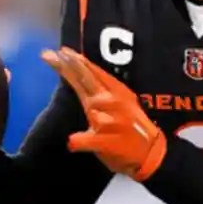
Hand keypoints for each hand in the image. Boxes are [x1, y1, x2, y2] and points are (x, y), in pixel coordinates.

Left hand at [41, 47, 165, 179]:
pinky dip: (79, 141)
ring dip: (90, 111)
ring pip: (91, 106)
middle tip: (52, 55)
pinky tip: (72, 142)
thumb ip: (96, 88)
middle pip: (88, 80)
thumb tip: (77, 69)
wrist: (150, 153)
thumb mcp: (117, 103)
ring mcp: (113, 121)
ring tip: (95, 121)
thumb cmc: (129, 126)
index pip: (93, 72)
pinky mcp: (109, 142)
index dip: (76, 61)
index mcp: (116, 91)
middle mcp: (114, 101)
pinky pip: (88, 140)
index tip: (62, 50)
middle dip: (71, 66)